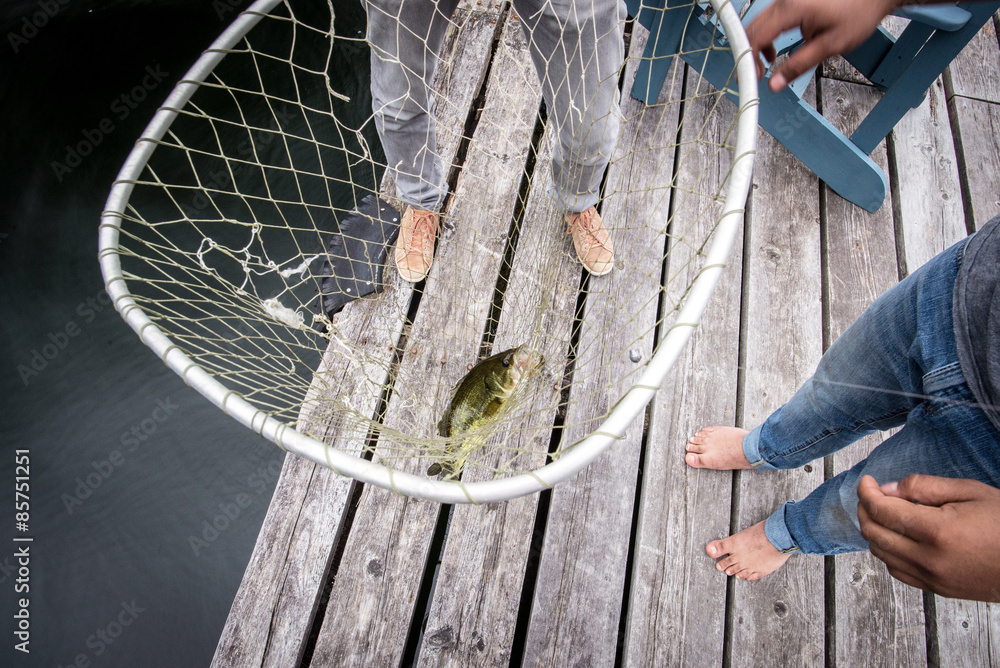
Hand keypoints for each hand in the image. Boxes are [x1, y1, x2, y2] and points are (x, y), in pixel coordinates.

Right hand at [745, 0, 899, 91]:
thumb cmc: (859, 11)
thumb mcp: (829, 46)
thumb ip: (798, 65)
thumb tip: (775, 83)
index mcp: (791, 9)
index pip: (755, 38)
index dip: (747, 61)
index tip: (748, 78)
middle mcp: (785, 0)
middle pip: (752, 29)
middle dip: (750, 55)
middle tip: (756, 75)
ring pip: (760, 24)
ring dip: (759, 45)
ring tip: (769, 63)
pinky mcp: (792, 0)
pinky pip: (770, 18)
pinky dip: (768, 35)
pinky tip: (777, 48)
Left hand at [857, 474, 999, 601]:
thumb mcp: (970, 492)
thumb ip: (925, 487)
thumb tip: (889, 489)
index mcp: (936, 531)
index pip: (882, 510)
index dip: (867, 492)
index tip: (867, 481)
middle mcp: (929, 558)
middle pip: (874, 533)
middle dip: (865, 510)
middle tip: (871, 494)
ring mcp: (932, 578)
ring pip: (881, 554)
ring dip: (873, 531)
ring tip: (882, 512)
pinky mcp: (937, 589)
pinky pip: (897, 571)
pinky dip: (887, 552)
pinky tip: (895, 537)